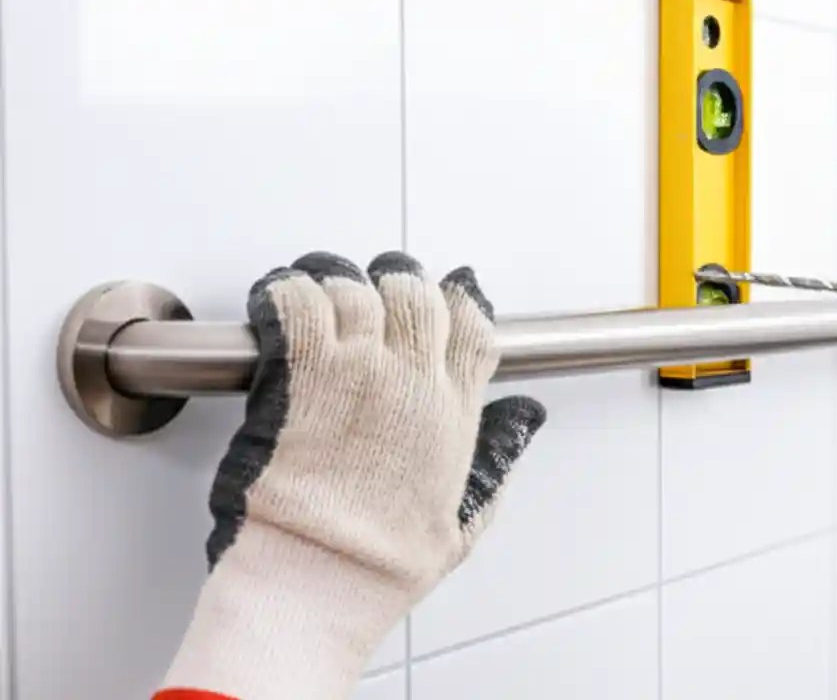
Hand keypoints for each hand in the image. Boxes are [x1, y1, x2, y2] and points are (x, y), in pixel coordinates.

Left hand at [159, 251, 545, 699]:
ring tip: (316, 302)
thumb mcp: (465, 521)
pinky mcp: (300, 371)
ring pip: (355, 288)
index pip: (472, 324)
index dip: (455, 302)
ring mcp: (357, 370)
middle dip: (392, 287)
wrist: (313, 580)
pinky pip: (298, 299)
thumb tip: (526, 417)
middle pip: (414, 293)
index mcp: (456, 413)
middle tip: (369, 299)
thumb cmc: (379, 566)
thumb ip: (498, 458)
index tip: (439, 301)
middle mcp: (413, 381)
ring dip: (334, 288)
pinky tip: (278, 306)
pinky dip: (286, 293)